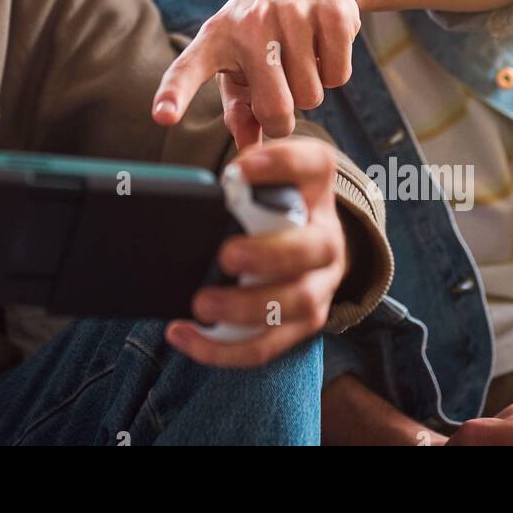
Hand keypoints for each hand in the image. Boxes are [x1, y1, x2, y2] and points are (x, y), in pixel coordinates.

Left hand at [152, 0, 359, 146]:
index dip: (175, 93)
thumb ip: (239, 110)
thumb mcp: (239, 65)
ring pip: (310, 96)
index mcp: (216, 39)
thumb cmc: (263, 33)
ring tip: (300, 59)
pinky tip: (322, 47)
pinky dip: (334, 73)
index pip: (189, 69)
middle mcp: (249, 23)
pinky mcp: (329, 12)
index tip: (163, 116)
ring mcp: (291, 13)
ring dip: (310, 90)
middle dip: (283, 118)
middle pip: (276, 108)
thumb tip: (247, 149)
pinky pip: (337, 77)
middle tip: (282, 92)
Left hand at [166, 136, 347, 366]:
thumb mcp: (267, 179)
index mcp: (317, 189)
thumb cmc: (274, 204)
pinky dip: (223, 348)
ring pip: (297, 304)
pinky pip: (267, 344)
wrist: (311, 243)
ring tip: (201, 304)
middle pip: (314, 248)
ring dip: (246, 308)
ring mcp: (321, 285)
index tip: (238, 170)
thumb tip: (199, 195)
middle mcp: (328, 237)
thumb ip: (240, 178)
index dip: (280, 165)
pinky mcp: (304, 324)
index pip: (313, 164)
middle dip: (269, 255)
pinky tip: (184, 335)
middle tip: (226, 256)